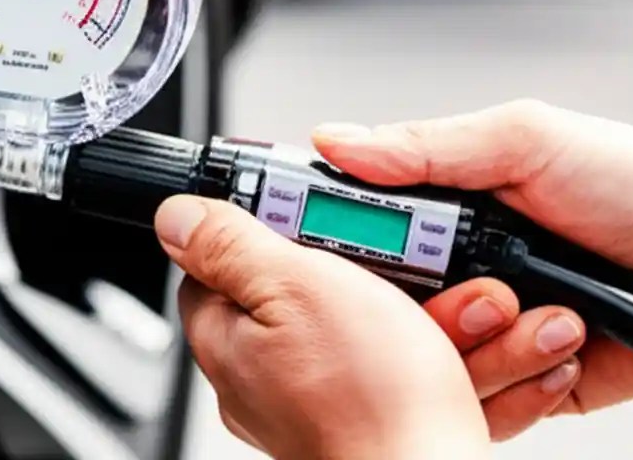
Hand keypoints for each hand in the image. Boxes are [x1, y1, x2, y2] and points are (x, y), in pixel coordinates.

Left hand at [156, 196, 492, 458]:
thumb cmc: (369, 400)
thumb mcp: (295, 284)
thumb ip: (231, 245)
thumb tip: (175, 218)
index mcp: (226, 339)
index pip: (219, 260)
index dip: (265, 225)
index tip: (314, 213)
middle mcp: (261, 377)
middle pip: (300, 288)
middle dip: (363, 267)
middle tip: (403, 267)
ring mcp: (314, 402)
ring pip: (363, 325)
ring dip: (413, 307)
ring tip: (446, 310)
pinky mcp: (365, 419)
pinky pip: (398, 365)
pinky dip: (435, 350)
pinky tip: (457, 346)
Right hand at [311, 99, 632, 420]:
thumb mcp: (526, 140)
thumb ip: (426, 146)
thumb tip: (337, 141)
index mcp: (449, 205)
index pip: (360, 223)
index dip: (330, 237)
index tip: (310, 245)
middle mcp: (461, 266)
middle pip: (382, 304)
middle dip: (413, 302)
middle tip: (466, 283)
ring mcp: (490, 326)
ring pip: (427, 360)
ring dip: (479, 340)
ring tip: (537, 309)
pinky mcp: (523, 379)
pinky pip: (481, 401)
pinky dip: (512, 380)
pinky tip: (557, 341)